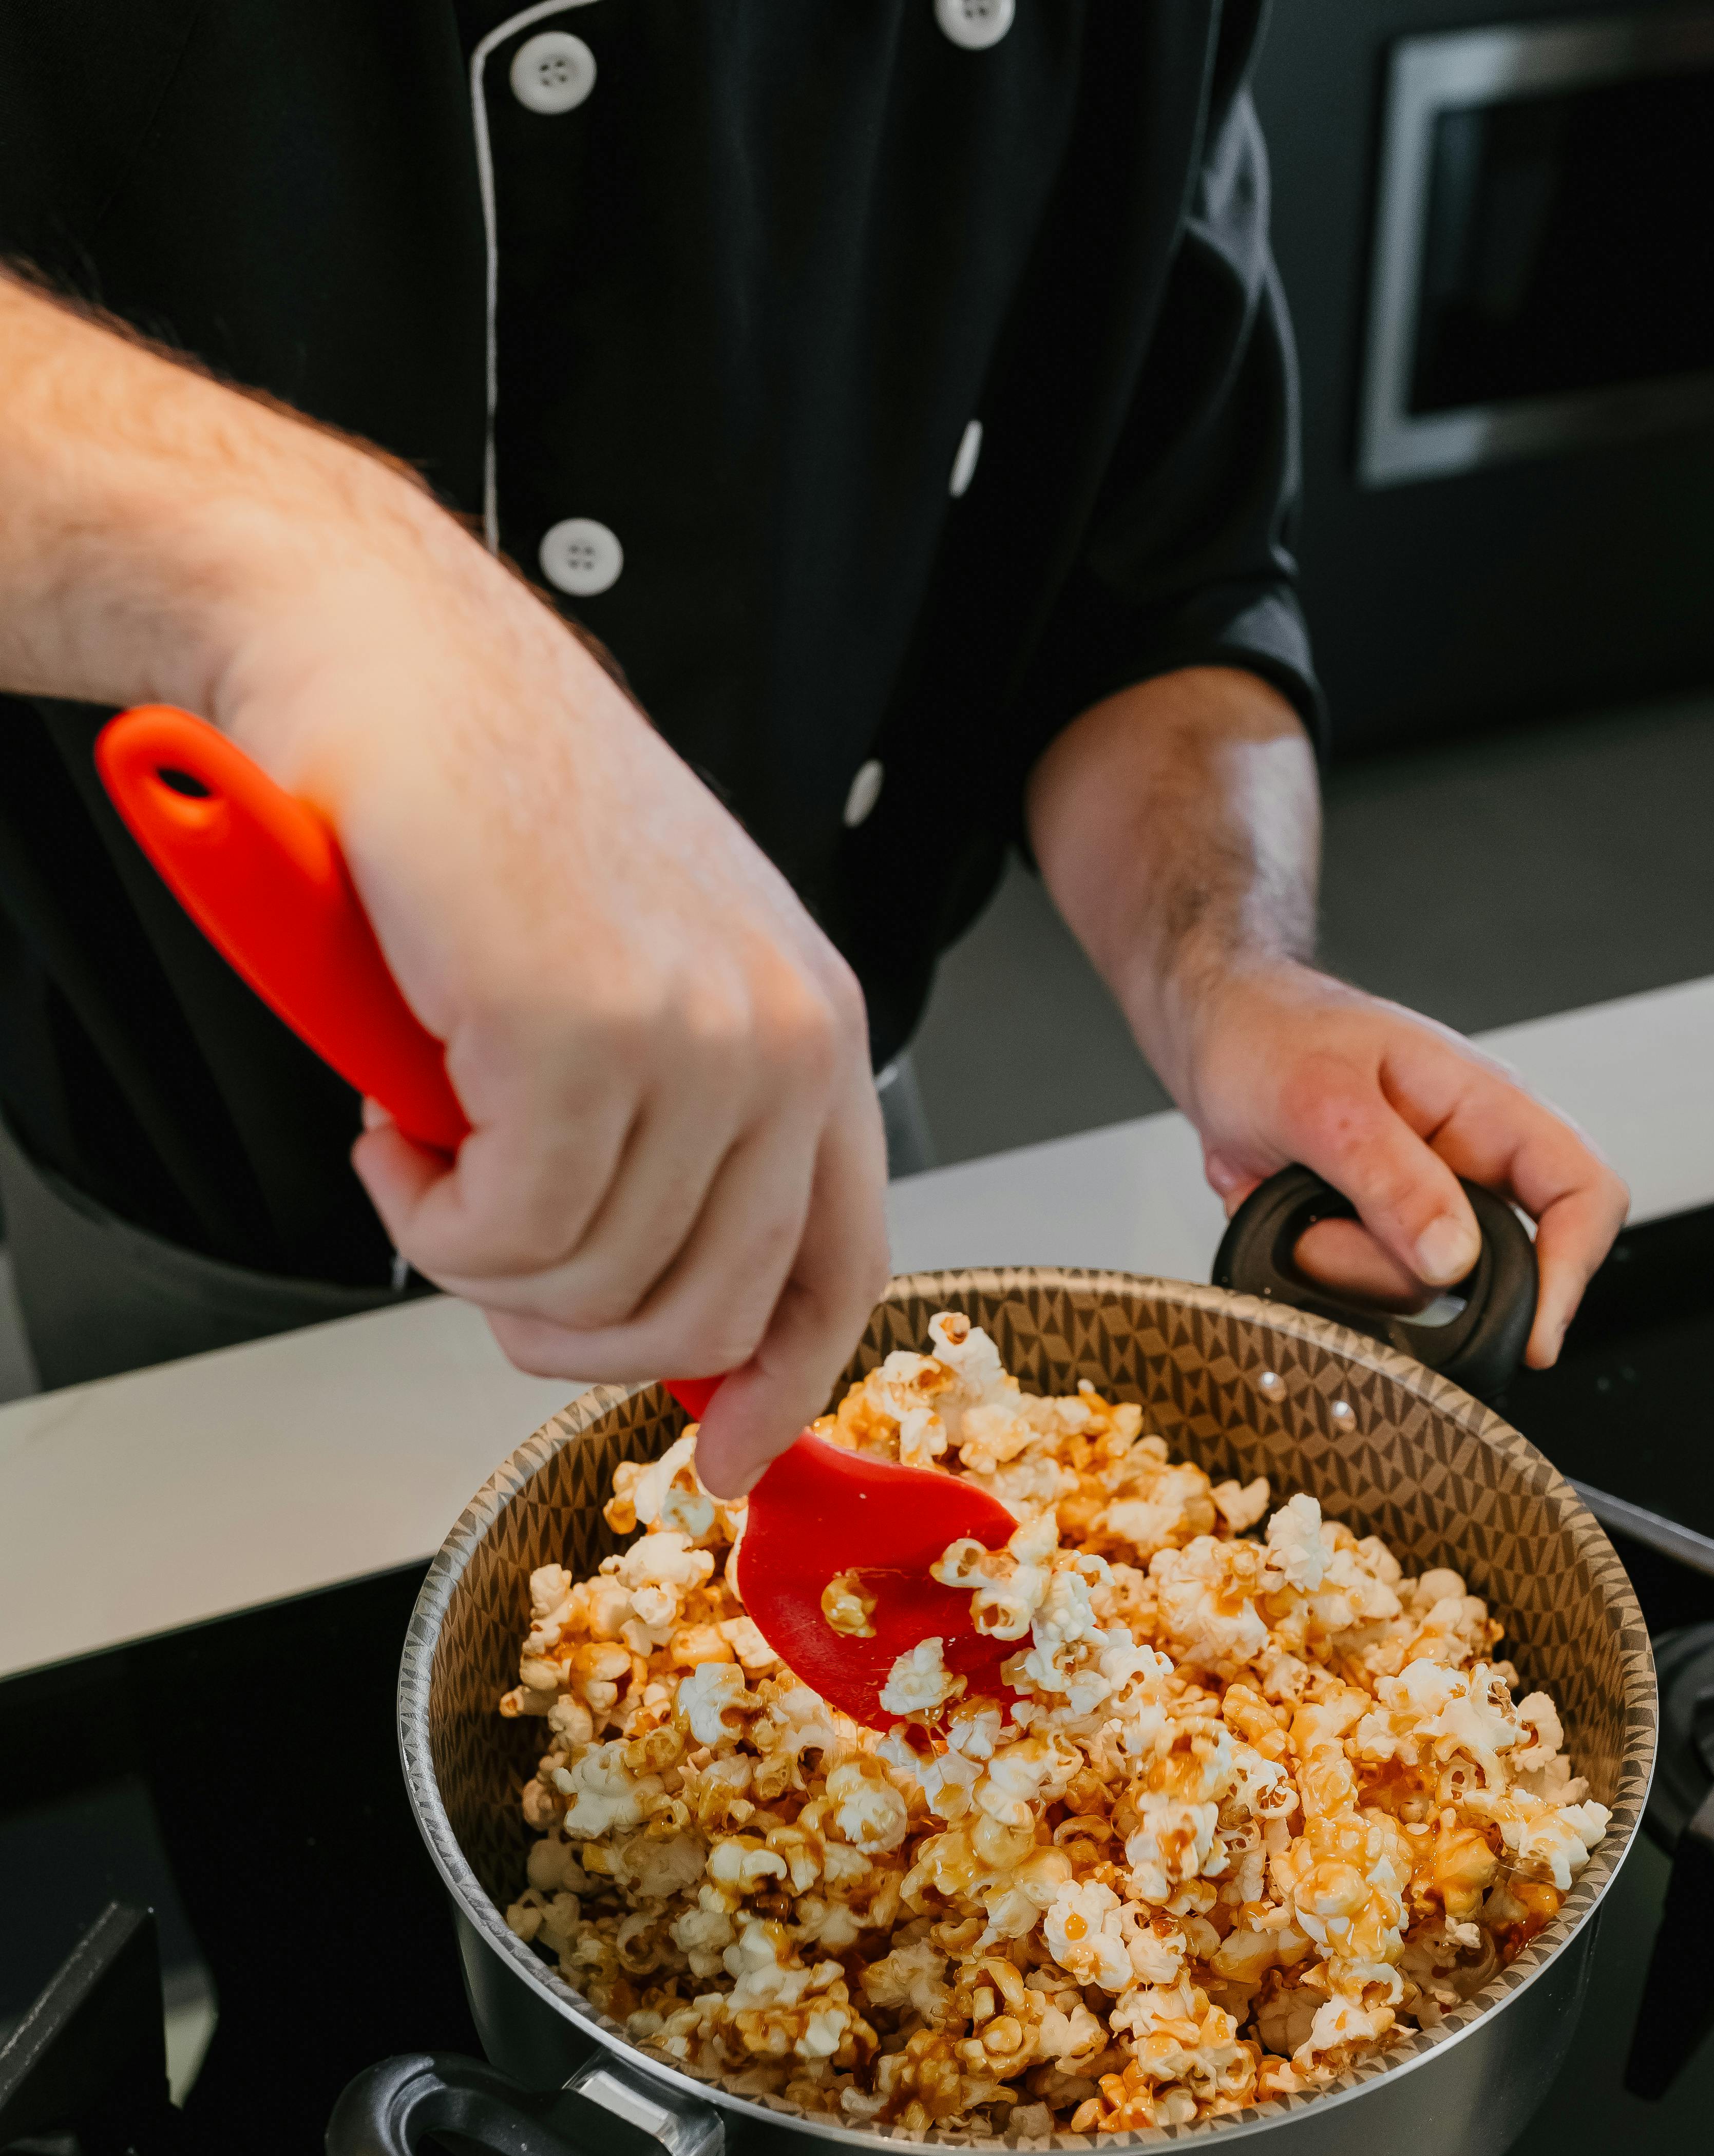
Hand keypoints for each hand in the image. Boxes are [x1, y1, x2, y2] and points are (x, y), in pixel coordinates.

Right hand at [0, 267, 883, 1495]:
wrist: (396, 660)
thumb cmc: (503, 815)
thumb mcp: (645, 982)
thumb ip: (681, 1134)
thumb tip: (667, 1309)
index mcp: (817, 1030)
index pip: (840, 1268)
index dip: (783, 1389)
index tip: (722, 1459)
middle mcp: (787, 1040)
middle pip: (704, 1315)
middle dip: (569, 1333)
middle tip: (476, 1253)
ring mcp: (696, 1039)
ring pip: (591, 1287)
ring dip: (475, 1259)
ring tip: (422, 1145)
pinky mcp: (582, 1036)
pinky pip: (505, 1236)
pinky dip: (426, 1214)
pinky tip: (395, 1121)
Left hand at [1166, 959, 1625, 1368]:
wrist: (1214, 1037)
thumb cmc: (1269, 1035)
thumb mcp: (1321, 1097)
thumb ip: (1390, 1176)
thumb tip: (1451, 1258)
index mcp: (1484, 1107)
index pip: (1582, 1191)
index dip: (1572, 1266)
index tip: (1532, 1333)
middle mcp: (1466, 1163)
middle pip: (1501, 1266)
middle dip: (1418, 1279)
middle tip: (1335, 1243)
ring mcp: (1421, 1207)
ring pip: (1424, 1292)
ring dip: (1348, 1272)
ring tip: (1297, 1212)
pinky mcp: (1374, 1239)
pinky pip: (1366, 1295)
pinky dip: (1321, 1276)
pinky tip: (1291, 1225)